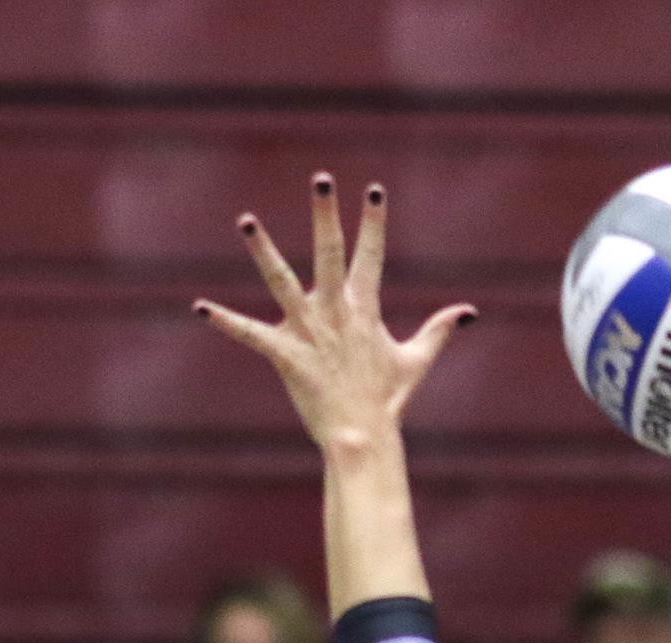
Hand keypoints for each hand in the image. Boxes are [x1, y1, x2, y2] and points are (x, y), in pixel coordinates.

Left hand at [195, 174, 475, 453]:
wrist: (363, 435)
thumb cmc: (388, 400)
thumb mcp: (416, 361)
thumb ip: (439, 330)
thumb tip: (469, 312)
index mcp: (363, 309)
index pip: (370, 255)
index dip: (373, 222)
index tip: (373, 189)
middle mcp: (335, 312)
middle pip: (329, 252)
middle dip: (326, 214)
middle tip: (321, 179)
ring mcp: (309, 331)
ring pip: (282, 281)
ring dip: (263, 250)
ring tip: (246, 221)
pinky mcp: (286, 354)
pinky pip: (251, 335)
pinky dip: (226, 322)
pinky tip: (200, 308)